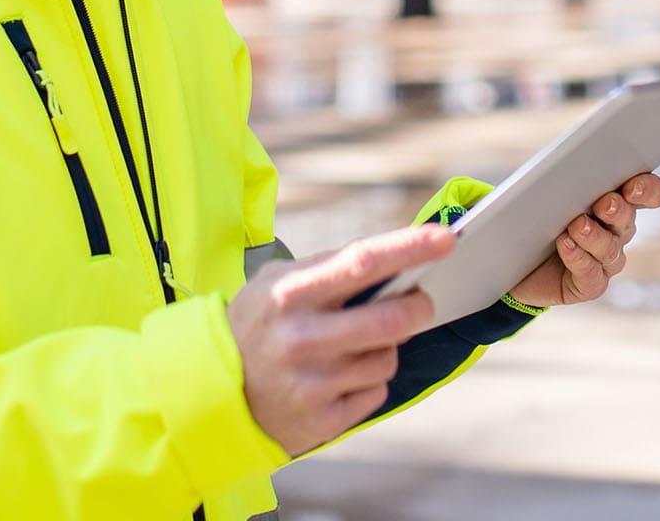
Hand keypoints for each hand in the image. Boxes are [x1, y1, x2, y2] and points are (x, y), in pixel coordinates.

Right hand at [228, 223, 452, 456]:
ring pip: (388, 358)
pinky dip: (367, 382)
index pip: (362, 262)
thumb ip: (329, 269)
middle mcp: (302, 339)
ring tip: (354, 346)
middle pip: (391, 319)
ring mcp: (313, 384)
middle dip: (418, 308)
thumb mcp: (276, 284)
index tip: (446, 238)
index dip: (409, 248)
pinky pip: (376, 392)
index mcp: (291, 294)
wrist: (213, 392)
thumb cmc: (258, 325)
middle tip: (419, 302)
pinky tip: (338, 378)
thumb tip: (396, 257)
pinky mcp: (322, 420)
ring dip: (385, 347)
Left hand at [506, 172, 659, 308]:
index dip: (648, 190)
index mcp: (615, 201)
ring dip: (594, 235)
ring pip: (610, 248)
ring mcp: (605, 261)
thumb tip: (568, 163)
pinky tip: (566, 244)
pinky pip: (591, 274)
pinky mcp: (590, 284)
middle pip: (627, 219)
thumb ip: (564, 178)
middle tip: (604, 203)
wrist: (512, 261)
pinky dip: (578, 258)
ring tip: (577, 226)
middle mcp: (617, 232)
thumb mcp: (546, 190)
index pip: (648, 193)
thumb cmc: (533, 217)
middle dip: (617, 210)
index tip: (633, 186)